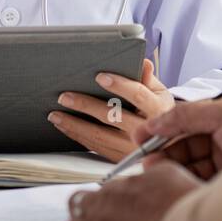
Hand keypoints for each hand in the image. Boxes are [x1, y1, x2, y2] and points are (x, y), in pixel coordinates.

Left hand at [48, 59, 176, 161]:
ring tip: (55, 114)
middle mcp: (144, 131)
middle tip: (64, 96)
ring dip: (74, 125)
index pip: (137, 95)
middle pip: (112, 116)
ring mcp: (131, 148)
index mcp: (158, 110)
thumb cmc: (159, 112)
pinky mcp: (119, 158)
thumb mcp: (160, 93)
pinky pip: (95, 147)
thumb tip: (142, 62)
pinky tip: (65, 127)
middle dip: (86, 106)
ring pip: (99, 136)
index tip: (99, 76)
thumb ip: (149, 78)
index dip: (119, 85)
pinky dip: (77, 136)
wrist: (166, 143)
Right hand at [132, 91, 221, 179]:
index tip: (142, 136)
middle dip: (165, 150)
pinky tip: (174, 182)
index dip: (164, 126)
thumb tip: (157, 121)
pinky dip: (185, 180)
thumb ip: (188, 114)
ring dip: (172, 166)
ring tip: (156, 172)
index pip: (188, 117)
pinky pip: (201, 180)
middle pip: (187, 142)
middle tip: (146, 160)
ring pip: (192, 162)